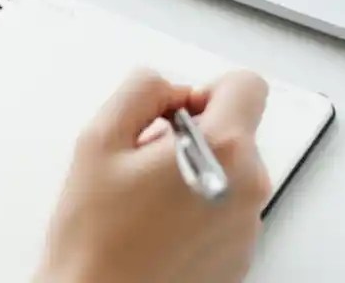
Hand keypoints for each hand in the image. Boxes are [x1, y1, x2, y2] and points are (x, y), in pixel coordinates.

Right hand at [34, 70, 272, 282]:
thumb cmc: (95, 241)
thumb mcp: (99, 140)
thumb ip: (142, 91)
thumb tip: (169, 89)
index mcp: (223, 151)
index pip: (248, 86)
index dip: (209, 90)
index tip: (181, 112)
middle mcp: (248, 188)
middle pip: (236, 133)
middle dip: (194, 136)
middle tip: (146, 164)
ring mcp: (248, 228)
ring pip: (231, 174)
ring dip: (195, 175)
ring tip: (148, 203)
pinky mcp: (240, 257)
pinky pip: (227, 212)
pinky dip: (200, 211)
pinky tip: (159, 229)